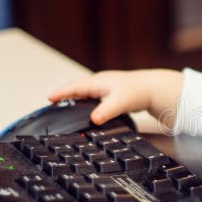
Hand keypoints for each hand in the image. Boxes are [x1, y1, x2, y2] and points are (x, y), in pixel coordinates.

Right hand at [48, 69, 183, 124]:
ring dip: (74, 97)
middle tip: (52, 103)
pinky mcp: (111, 91)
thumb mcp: (119, 103)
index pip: (74, 87)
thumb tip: (93, 120)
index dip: (60, 93)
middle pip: (76, 88)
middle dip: (64, 95)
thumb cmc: (137, 92)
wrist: (153, 89)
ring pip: (85, 91)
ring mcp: (105, 86)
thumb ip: (105, 112)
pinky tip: (87, 107)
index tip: (49, 99)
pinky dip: (85, 100)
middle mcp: (99, 82)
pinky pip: (93, 95)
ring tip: (64, 106)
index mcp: (97, 83)